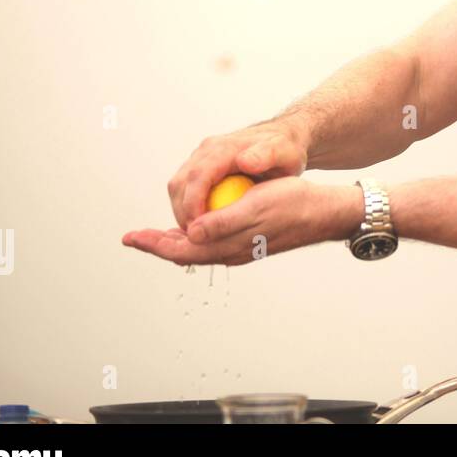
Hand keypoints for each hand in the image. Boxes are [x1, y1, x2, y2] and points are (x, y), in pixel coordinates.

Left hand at [122, 176, 360, 266]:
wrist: (325, 211)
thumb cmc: (294, 204)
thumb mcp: (256, 207)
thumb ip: (222, 222)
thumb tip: (191, 233)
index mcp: (230, 246)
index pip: (182, 250)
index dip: (154, 244)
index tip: (131, 237)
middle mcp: (232, 251)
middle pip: (186, 252)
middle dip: (158, 244)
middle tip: (134, 236)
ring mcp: (241, 247)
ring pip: (199, 248)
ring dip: (175, 241)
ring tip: (155, 233)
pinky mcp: (250, 240)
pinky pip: (214, 241)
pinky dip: (196, 234)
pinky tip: (194, 224)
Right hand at [167, 118, 309, 230]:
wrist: (283, 139)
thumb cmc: (285, 149)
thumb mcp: (282, 153)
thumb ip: (265, 155)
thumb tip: (244, 161)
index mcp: (223, 148)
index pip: (197, 176)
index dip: (192, 204)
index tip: (197, 229)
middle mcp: (207, 150)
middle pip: (180, 183)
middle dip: (182, 213)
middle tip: (195, 238)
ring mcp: (201, 158)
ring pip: (178, 187)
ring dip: (182, 212)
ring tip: (197, 235)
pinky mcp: (201, 167)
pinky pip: (185, 189)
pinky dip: (187, 208)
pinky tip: (201, 226)